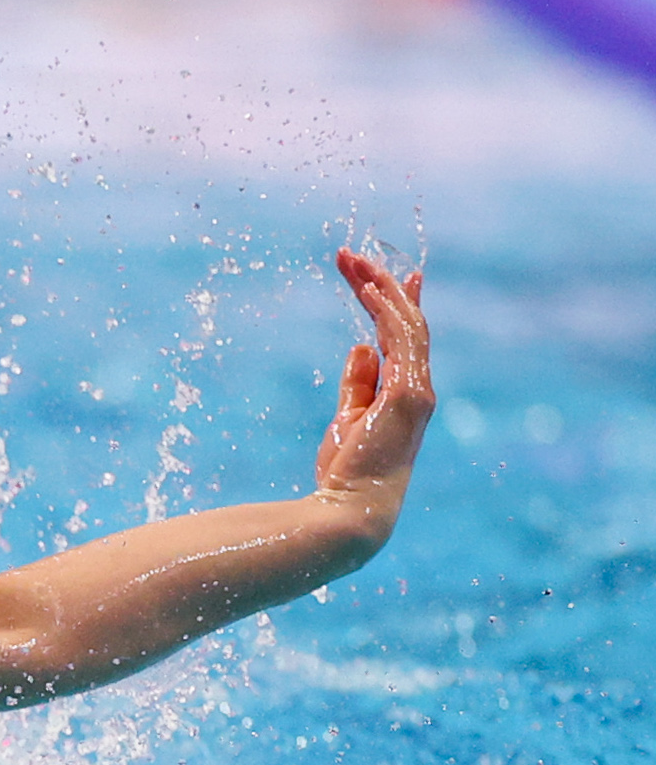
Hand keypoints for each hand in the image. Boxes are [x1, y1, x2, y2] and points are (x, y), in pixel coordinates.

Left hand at [313, 249, 432, 514]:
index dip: (399, 303)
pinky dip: (385, 311)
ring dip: (379, 288)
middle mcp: (418, 388)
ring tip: (352, 261)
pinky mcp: (409, 395)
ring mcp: (417, 391)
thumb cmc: (346, 471)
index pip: (405, 339)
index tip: (392, 274)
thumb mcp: (347, 418)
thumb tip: (360, 347)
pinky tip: (365, 289)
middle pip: (405, 323)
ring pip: (406, 324)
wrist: (350, 508)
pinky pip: (400, 341)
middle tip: (353, 256)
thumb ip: (358, 383)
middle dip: (381, 286)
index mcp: (404, 393)